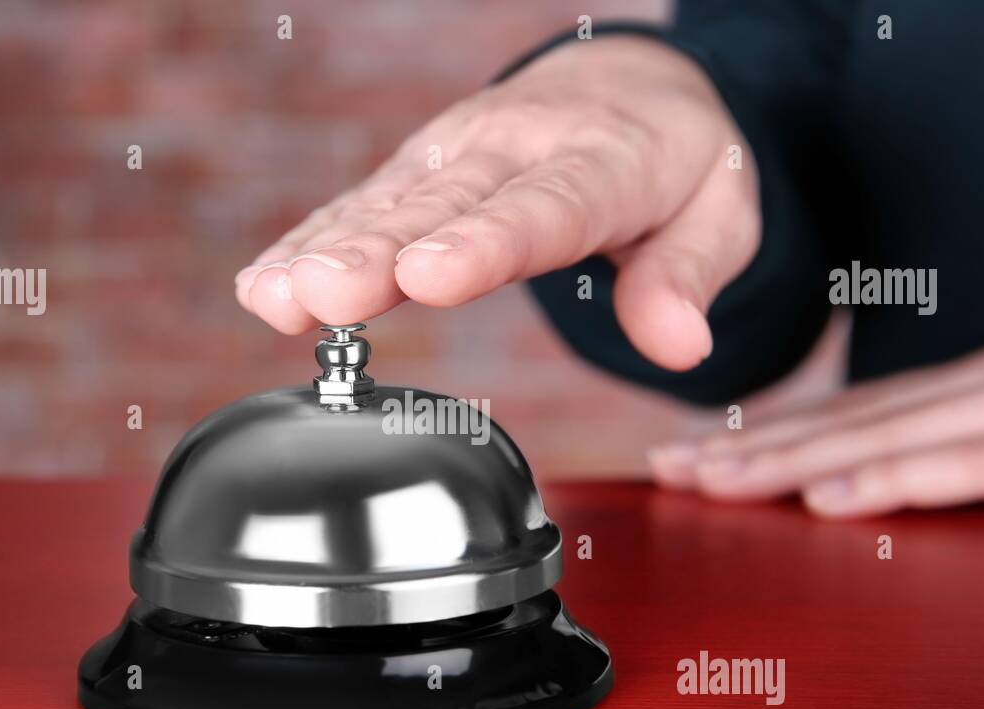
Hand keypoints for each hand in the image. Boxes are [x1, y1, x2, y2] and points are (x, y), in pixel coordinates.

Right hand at [235, 36, 759, 371]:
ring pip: (386, 205)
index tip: (428, 277)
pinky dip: (310, 243)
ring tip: (275, 299)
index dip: (483, 244)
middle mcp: (514, 151)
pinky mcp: (419, 171)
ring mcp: (457, 157)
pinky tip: (264, 286)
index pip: (540, 208)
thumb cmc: (673, 163)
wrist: (627, 86)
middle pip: (442, 207)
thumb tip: (680, 347)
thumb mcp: (719, 214)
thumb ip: (689, 277)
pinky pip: (360, 206)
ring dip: (325, 252)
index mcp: (600, 161)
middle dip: (378, 251)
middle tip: (325, 294)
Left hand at [648, 338, 983, 516]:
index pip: (857, 412)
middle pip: (854, 420)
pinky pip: (977, 465)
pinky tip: (828, 499)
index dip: (767, 433)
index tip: (691, 455)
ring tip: (713, 479)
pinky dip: (895, 479)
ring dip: (793, 457)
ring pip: (892, 435)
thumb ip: (974, 456)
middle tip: (667, 467)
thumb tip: (875, 486)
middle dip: (751, 445)